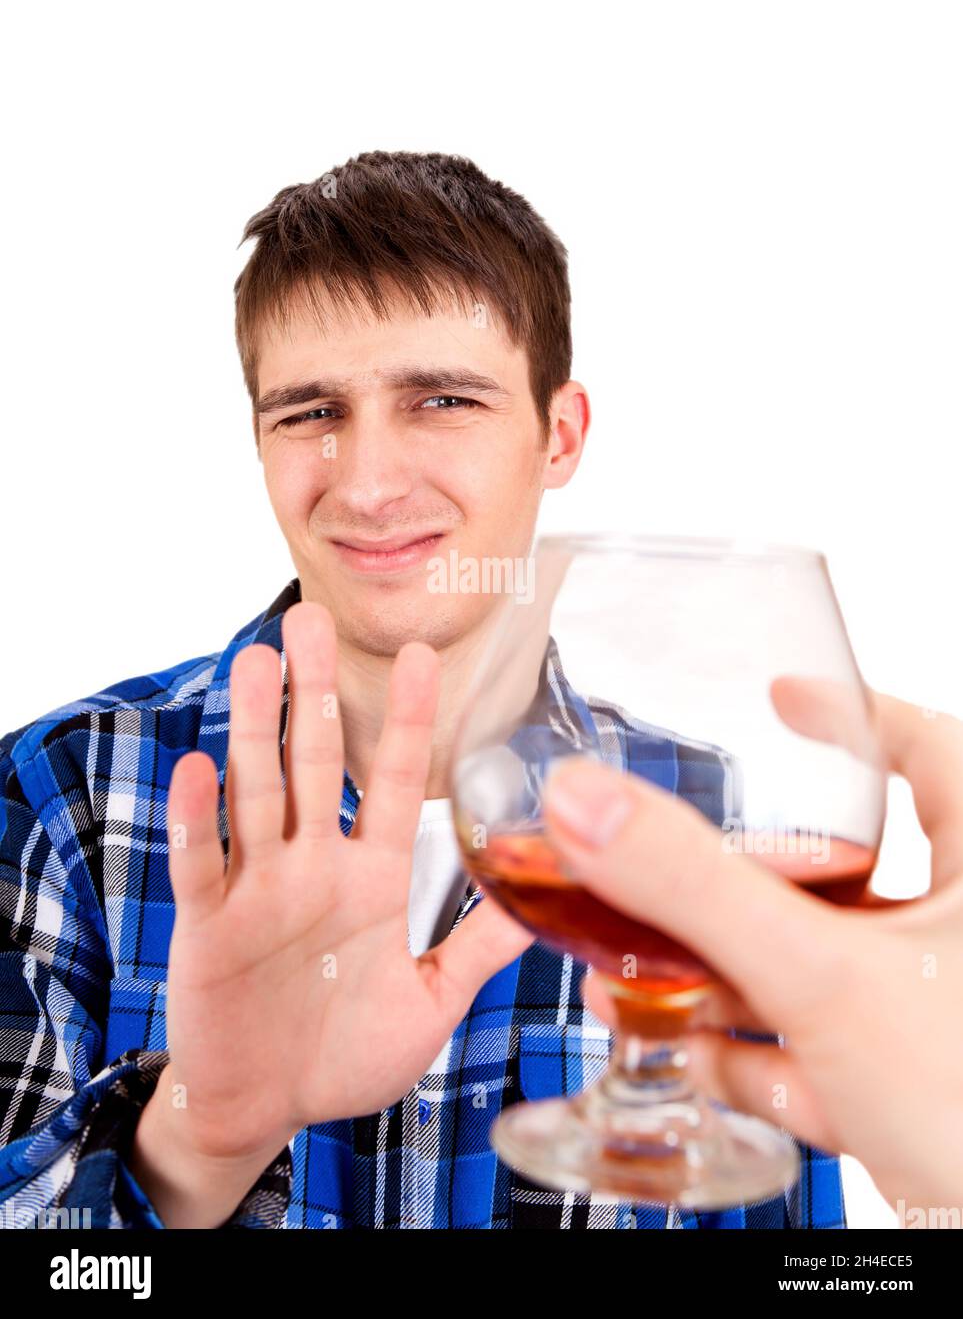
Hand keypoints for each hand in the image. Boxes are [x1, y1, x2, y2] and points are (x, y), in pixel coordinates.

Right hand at [162, 600, 532, 1160]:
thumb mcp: (430, 1001)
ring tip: (258, 663)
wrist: (265, 1107)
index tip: (424, 657)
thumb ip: (477, 947)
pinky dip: (197, 819)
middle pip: (314, 763)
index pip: (392, 782)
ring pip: (256, 793)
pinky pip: (201, 863)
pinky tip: (197, 768)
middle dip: (315, 693)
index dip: (406, 722)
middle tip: (311, 621)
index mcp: (373, 877)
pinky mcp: (207, 923)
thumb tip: (544, 903)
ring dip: (255, 730)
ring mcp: (258, 888)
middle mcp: (315, 866)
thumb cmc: (347, 1054)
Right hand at [542, 687, 962, 1212]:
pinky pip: (823, 1049)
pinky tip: (696, 1057)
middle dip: (745, 872)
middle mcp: (962, 935)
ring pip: (823, 965)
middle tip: (682, 850)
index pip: (925, 746)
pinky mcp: (912, 1090)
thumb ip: (695, 888)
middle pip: (847, 866)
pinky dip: (757, 1050)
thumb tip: (588, 807)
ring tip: (642, 962)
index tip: (781, 699)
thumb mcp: (822, 973)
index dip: (851, 714)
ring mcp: (937, 1017)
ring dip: (729, 970)